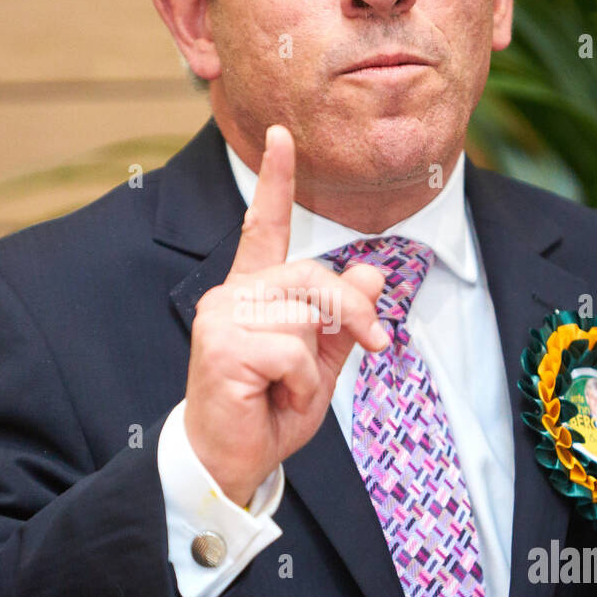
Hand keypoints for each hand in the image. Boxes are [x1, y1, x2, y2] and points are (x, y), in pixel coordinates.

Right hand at [184, 125, 387, 504]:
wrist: (231, 463)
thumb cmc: (269, 413)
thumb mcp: (321, 363)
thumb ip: (344, 320)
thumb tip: (373, 273)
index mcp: (253, 292)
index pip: (265, 227)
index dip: (276, 180)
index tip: (282, 133)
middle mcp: (232, 295)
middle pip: (314, 276)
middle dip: (353, 314)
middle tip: (375, 346)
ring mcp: (222, 317)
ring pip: (307, 317)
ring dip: (316, 367)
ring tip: (287, 392)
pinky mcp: (221, 345)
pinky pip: (295, 351)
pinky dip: (303, 385)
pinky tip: (274, 400)